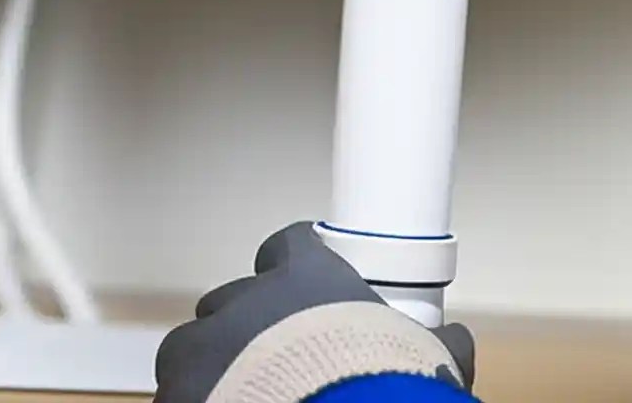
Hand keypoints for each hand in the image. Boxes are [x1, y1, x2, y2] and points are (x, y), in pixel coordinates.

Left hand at [155, 222, 473, 401]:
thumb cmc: (387, 391)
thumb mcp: (429, 359)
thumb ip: (435, 341)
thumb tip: (455, 341)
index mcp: (308, 279)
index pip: (289, 244)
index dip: (293, 265)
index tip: (300, 285)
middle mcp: (249, 302)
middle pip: (237, 300)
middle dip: (252, 327)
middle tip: (279, 363)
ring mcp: (204, 348)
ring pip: (195, 346)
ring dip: (215, 367)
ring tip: (246, 397)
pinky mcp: (176, 394)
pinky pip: (176, 394)